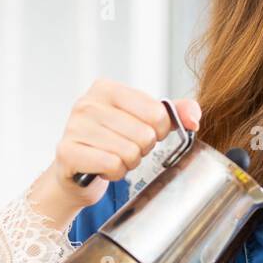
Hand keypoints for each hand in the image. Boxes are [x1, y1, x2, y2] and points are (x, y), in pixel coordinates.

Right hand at [50, 79, 201, 210]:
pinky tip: (103, 168)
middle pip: (145, 135)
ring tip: (113, 158)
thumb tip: (194, 118)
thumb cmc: (112, 143)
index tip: (146, 135)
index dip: (160, 132)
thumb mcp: (143, 122)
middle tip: (126, 150)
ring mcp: (74, 127)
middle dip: (141, 150)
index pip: (157, 112)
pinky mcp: (68, 152)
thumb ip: (173, 114)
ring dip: (127, 163)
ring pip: (129, 153)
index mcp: (107, 88)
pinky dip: (114, 173)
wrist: (76, 172)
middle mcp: (87, 103)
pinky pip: (112, 165)